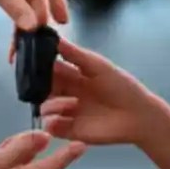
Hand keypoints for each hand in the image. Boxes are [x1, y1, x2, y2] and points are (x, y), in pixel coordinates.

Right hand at [0, 131, 85, 168]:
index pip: (49, 167)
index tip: (82, 145)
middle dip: (40, 149)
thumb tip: (43, 139)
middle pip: (34, 167)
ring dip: (21, 153)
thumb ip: (20, 149)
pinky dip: (5, 160)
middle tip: (46, 129)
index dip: (65, 155)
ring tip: (20, 138)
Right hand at [39, 38, 159, 146]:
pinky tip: (64, 118)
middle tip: (41, 86)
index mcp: (74, 75)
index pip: (51, 69)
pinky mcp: (70, 130)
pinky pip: (51, 126)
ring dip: (50, 104)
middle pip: (44, 89)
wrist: (139, 116)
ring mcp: (68, 112)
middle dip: (39, 87)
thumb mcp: (98, 66)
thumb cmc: (122, 87)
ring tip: (70, 104)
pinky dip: (52, 123)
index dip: (40, 66)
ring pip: (45, 108)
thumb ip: (75, 54)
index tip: (30, 63)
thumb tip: (53, 38)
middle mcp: (68, 93)